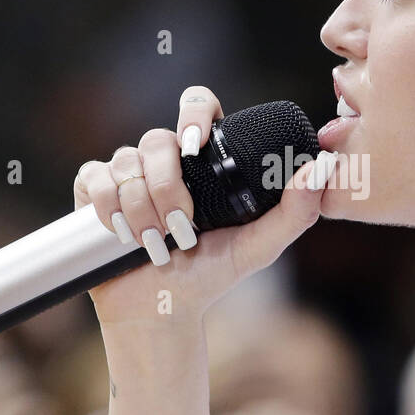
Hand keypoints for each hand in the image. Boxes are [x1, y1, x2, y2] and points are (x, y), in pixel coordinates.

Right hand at [74, 85, 334, 326]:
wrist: (164, 311)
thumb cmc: (213, 276)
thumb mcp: (261, 246)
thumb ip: (295, 211)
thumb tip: (320, 167)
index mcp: (204, 159)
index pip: (198, 104)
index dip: (193, 113)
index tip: (196, 144)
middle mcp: (164, 159)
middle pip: (157, 141)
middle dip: (167, 189)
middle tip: (182, 229)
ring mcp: (127, 172)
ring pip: (125, 164)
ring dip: (141, 212)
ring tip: (157, 245)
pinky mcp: (94, 190)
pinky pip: (94, 177)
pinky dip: (108, 208)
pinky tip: (121, 235)